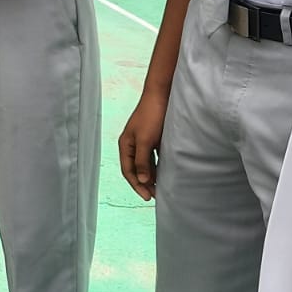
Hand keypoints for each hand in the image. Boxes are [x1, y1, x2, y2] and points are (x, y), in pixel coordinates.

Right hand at [118, 84, 168, 199]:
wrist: (162, 95)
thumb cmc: (151, 116)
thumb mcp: (145, 141)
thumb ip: (142, 161)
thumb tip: (141, 180)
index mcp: (125, 145)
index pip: (128, 171)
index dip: (136, 185)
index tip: (148, 196)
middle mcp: (132, 145)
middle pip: (136, 169)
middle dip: (144, 183)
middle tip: (156, 196)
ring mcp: (143, 141)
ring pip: (145, 164)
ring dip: (152, 176)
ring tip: (161, 188)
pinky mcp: (154, 138)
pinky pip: (154, 158)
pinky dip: (158, 167)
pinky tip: (165, 173)